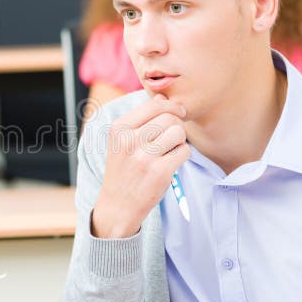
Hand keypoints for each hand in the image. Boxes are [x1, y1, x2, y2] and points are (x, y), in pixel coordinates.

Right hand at [91, 94, 189, 238]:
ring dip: (180, 140)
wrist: (118, 205)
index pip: (154, 104)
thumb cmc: (123, 169)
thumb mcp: (121, 141)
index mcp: (118, 128)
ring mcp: (144, 157)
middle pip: (169, 117)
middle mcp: (128, 140)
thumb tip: (163, 96)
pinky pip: (184, 151)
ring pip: (178, 132)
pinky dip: (182, 155)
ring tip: (170, 149)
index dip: (171, 106)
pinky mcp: (159, 172)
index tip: (177, 113)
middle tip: (172, 137)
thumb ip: (141, 118)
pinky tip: (172, 162)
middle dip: (177, 124)